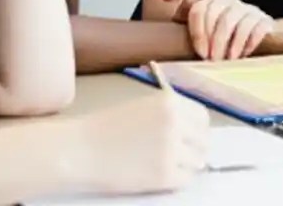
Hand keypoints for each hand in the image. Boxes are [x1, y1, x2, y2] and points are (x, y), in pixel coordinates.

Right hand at [76, 91, 208, 194]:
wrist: (79, 150)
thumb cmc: (105, 129)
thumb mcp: (143, 107)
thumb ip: (169, 115)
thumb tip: (194, 132)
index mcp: (170, 103)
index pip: (203, 118)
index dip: (197, 129)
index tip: (191, 137)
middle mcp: (175, 124)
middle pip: (203, 141)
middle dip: (194, 149)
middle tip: (179, 155)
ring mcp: (171, 150)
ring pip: (197, 162)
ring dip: (185, 165)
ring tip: (164, 164)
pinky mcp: (164, 175)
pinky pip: (185, 179)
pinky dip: (177, 179)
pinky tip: (159, 175)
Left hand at [163, 0, 271, 59]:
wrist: (244, 27)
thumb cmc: (210, 26)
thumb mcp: (191, 17)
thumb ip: (180, 8)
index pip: (200, 9)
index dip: (199, 32)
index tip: (200, 52)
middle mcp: (228, 0)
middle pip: (219, 17)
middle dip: (215, 41)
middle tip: (212, 60)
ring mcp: (247, 9)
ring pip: (235, 22)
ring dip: (230, 44)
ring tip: (226, 60)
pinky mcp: (263, 20)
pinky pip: (257, 28)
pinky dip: (248, 43)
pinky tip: (241, 55)